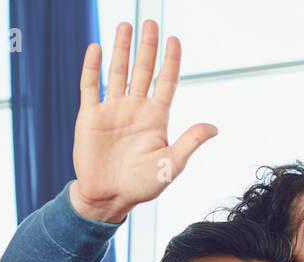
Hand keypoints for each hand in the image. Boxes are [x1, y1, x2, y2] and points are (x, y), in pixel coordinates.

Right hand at [69, 20, 216, 222]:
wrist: (109, 197)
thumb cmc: (142, 185)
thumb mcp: (171, 164)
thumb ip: (189, 142)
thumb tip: (213, 127)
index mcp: (156, 118)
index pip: (166, 82)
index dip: (170, 61)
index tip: (174, 40)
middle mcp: (135, 109)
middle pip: (143, 70)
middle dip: (147, 47)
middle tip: (150, 22)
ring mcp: (112, 110)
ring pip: (118, 72)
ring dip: (121, 49)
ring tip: (126, 25)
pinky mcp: (89, 116)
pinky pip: (90, 86)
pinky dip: (92, 67)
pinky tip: (96, 48)